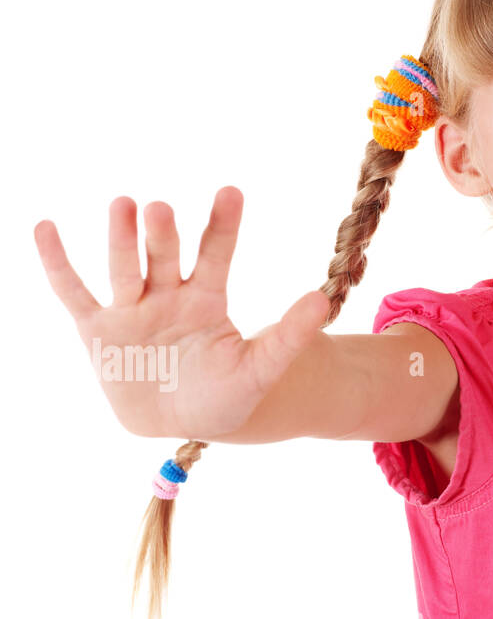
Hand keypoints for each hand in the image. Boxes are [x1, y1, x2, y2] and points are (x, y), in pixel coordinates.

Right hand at [34, 187, 329, 440]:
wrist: (184, 426)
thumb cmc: (226, 398)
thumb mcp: (260, 370)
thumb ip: (289, 336)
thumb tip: (322, 299)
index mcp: (207, 299)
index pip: (216, 253)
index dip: (223, 225)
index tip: (232, 192)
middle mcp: (168, 295)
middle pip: (165, 256)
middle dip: (163, 234)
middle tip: (161, 210)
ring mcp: (132, 309)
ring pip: (125, 267)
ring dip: (122, 239)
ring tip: (123, 205)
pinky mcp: (99, 330)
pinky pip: (74, 292)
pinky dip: (57, 263)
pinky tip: (45, 228)